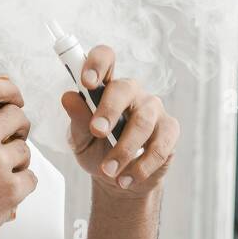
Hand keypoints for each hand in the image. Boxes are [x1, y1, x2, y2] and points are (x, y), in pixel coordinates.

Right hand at [0, 75, 36, 238]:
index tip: (12, 95)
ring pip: (25, 149)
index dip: (6, 88)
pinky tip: (11, 187)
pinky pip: (31, 178)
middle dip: (18, 122)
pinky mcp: (11, 190)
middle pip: (16, 116)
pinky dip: (23, 182)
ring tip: (6, 167)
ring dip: (18, 156)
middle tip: (13, 132)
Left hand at [60, 44, 179, 196]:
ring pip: (142, 122)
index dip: (97, 65)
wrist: (118, 180)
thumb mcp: (80, 140)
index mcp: (106, 86)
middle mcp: (132, 93)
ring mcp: (153, 109)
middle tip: (96, 132)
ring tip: (107, 171)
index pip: (105, 58)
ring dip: (123, 149)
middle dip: (109, 110)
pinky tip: (126, 179)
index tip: (86, 82)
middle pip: (124, 88)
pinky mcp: (169, 130)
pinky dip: (141, 167)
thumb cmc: (97, 151)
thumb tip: (68, 97)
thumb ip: (77, 120)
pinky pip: (160, 146)